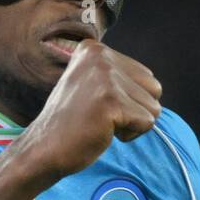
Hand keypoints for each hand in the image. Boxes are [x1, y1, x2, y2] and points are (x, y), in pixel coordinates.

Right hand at [15, 40, 162, 184]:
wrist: (43, 150)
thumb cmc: (71, 125)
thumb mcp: (91, 86)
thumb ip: (118, 77)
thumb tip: (156, 86)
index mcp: (94, 49)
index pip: (144, 76)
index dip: (128, 100)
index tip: (97, 106)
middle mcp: (100, 57)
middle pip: (154, 88)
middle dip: (136, 110)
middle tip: (102, 118)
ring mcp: (106, 78)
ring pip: (153, 107)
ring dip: (132, 124)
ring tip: (102, 124)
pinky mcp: (111, 101)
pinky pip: (147, 122)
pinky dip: (130, 135)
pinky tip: (103, 132)